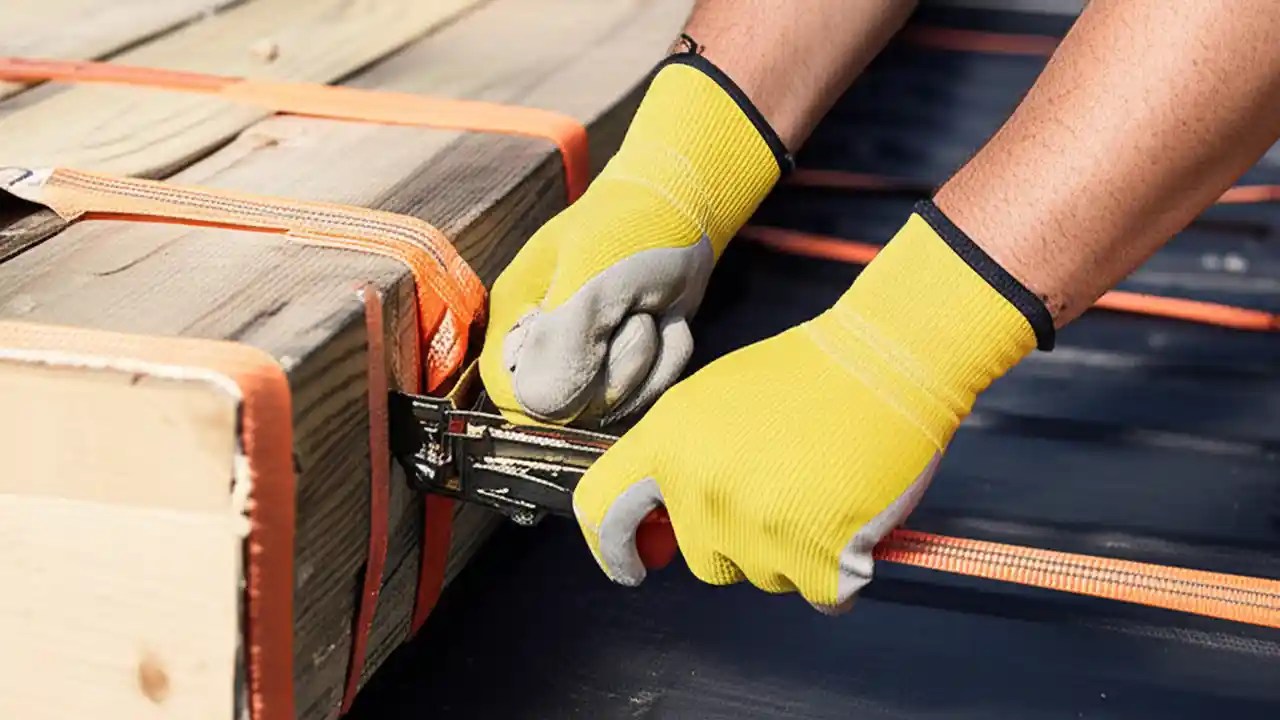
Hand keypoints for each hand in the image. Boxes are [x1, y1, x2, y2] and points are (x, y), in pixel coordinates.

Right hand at [479, 55, 785, 426]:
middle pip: (572, 411)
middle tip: (632, 312)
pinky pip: (648, 391)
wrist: (684, 208)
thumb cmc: (627, 230)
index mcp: (516, 324)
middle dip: (619, 365)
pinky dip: (668, 356)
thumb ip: (560, 344)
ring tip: (649, 308)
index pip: (515, 397)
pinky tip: (666, 319)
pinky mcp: (626, 364)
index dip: (556, 391)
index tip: (591, 354)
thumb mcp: (591, 281)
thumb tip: (542, 405)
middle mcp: (545, 350)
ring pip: (616, 405)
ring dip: (650, 358)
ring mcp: (588, 360)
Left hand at [571, 205, 1049, 609]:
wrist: (884, 362)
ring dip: (791, 552)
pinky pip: (821, 596)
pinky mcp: (819, 557)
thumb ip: (675, 457)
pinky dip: (840, 571)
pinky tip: (851, 523)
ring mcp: (758, 529)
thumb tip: (658, 521)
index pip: (601, 510)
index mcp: (667, 445)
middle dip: (736, 542)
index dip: (612, 547)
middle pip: (702, 560)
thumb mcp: (709, 401)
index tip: (632, 565)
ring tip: (819, 492)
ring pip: (764, 578)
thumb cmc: (802, 377)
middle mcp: (701, 491)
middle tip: (779, 494)